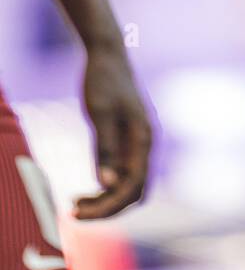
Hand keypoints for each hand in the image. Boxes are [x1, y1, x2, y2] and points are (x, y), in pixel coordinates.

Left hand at [74, 41, 152, 218]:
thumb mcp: (100, 113)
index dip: (108, 206)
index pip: (132, 187)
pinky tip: (85, 190)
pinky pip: (122, 174)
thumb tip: (106, 184)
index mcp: (144, 138)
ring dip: (105, 200)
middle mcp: (146, 145)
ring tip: (75, 204)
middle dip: (108, 208)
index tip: (80, 214)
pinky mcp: (128, 141)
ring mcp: (138, 144)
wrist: (108, 55)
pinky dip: (105, 187)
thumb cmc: (104, 80)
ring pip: (129, 186)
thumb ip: (105, 148)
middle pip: (134, 192)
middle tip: (74, 214)